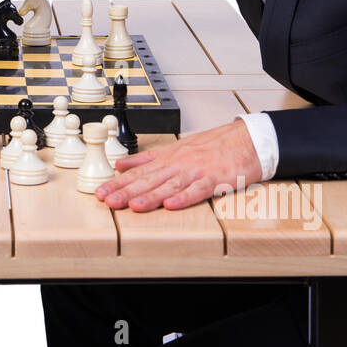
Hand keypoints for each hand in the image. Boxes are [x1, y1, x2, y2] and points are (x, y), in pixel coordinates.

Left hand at [96, 119, 263, 210]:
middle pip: (149, 179)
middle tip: (109, 201)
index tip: (101, 193)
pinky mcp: (214, 179)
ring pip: (169, 185)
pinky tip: (172, 205)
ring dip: (151, 196)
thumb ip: (146, 159)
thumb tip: (120, 165)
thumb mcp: (175, 149)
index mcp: (167, 158)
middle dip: (127, 191)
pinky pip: (198, 190)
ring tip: (134, 206)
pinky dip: (184, 198)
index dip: (118, 183)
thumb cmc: (211, 146)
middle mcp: (178, 164)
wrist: (244, 140)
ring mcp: (196, 171)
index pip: (137, 172)